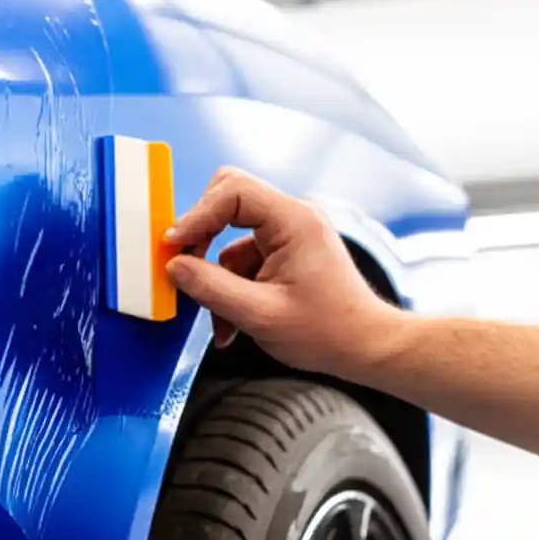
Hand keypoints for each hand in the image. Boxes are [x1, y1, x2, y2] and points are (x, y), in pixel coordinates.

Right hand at [164, 167, 403, 375]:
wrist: (364, 348)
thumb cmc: (328, 332)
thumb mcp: (260, 315)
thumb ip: (212, 288)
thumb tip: (174, 267)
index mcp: (293, 220)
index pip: (233, 191)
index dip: (197, 214)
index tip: (173, 244)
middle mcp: (291, 217)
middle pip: (228, 199)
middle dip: (201, 235)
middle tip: (184, 265)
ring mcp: (287, 234)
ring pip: (228, 237)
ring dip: (215, 276)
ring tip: (222, 320)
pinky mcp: (282, 252)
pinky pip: (240, 259)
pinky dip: (230, 288)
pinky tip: (234, 323)